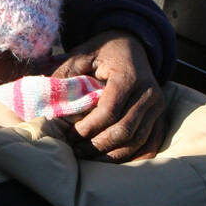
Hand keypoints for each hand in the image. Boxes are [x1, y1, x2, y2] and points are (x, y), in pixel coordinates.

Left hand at [52, 33, 165, 161]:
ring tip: (89, 158)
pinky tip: (111, 160)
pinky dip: (132, 156)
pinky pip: (151, 143)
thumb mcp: (81, 54)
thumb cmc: (103, 51)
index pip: (110, 111)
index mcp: (129, 76)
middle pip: (125, 130)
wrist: (133, 45)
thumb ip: (65, 74)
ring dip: (113, 155)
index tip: (70, 135)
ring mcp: (158, 106)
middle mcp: (149, 92)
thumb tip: (46, 100)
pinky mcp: (160, 116)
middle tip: (76, 150)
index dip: (88, 127)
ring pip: (138, 140)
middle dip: (97, 145)